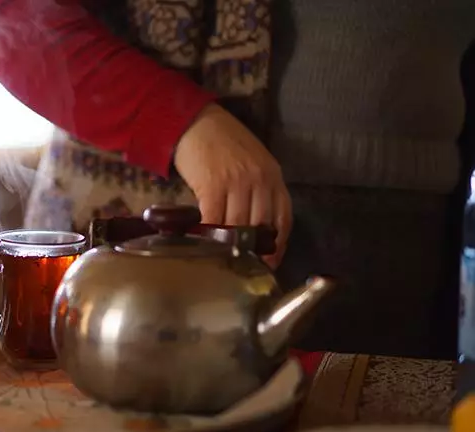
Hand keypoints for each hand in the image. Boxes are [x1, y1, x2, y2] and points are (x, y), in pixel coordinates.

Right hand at [173, 103, 291, 267]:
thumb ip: (258, 189)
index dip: (277, 245)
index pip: (283, 218)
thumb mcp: (252, 162)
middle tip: (240, 264)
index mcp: (273, 175)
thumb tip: (253, 226)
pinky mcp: (213, 186)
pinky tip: (203, 242)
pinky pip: (213, 219)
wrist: (194, 122)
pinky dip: (208, 234)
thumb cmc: (221, 141)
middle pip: (259, 226)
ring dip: (227, 244)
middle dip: (251, 249)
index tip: (269, 262)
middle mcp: (259, 180)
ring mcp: (237, 183)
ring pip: (236, 226)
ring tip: (219, 257)